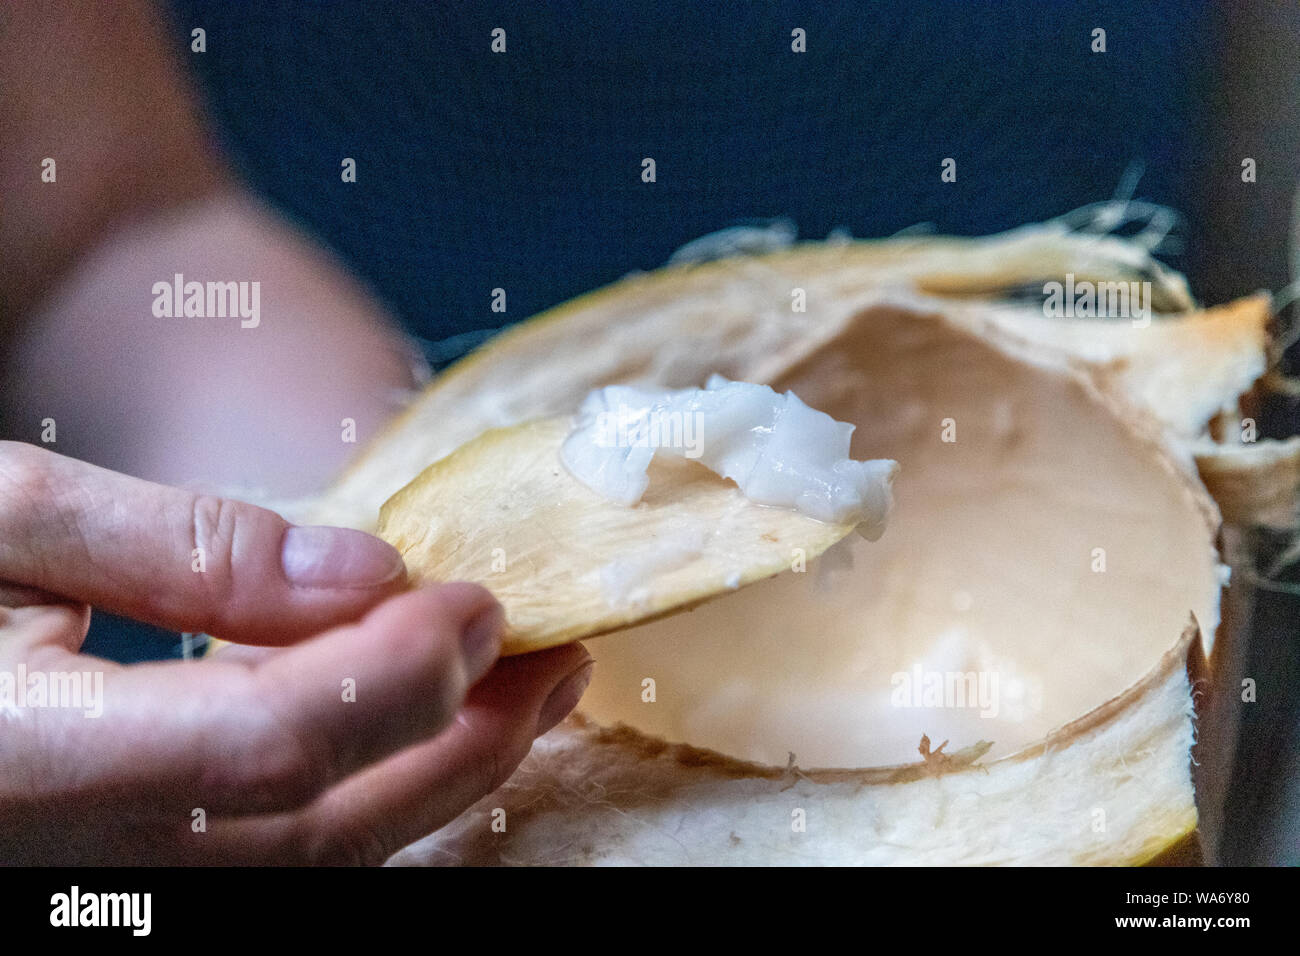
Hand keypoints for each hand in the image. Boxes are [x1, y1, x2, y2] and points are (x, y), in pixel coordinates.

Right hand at [0, 442, 592, 863]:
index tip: (480, 598)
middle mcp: (73, 861)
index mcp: (24, 762)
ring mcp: (101, 888)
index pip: (266, 743)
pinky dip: (374, 798)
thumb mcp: (4, 520)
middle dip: (464, 740)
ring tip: (525, 694)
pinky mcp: (125, 876)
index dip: (396, 674)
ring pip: (314, 864)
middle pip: (320, 830)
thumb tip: (365, 572)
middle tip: (555, 652)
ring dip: (439, 777)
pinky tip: (424, 736)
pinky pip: (278, 859)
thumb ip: (183, 550)